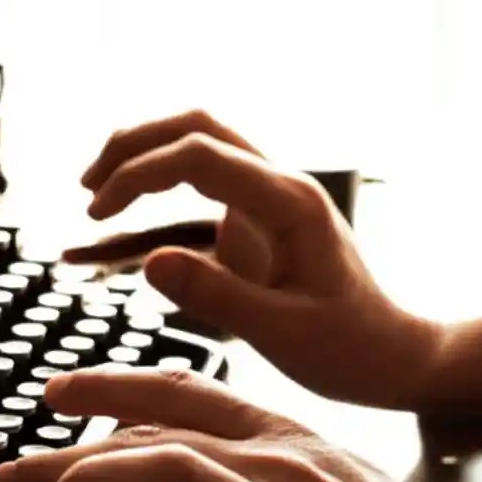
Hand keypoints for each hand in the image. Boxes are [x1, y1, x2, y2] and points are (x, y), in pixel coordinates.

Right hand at [67, 109, 442, 407]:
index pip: (198, 155)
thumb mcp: (283, 335)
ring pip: (199, 142)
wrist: (393, 355)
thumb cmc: (349, 349)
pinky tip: (121, 226)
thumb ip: (216, 297)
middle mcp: (279, 186)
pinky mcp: (258, 221)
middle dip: (134, 145)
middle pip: (196, 126)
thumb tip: (150, 262)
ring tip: (94, 198)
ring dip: (144, 157)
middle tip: (88, 190)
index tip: (96, 212)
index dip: (139, 173)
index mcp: (288, 202)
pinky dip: (157, 193)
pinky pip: (200, 186)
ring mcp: (269, 198)